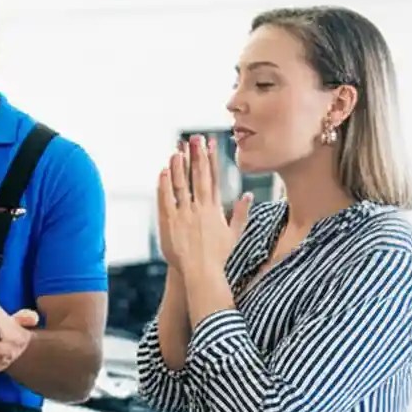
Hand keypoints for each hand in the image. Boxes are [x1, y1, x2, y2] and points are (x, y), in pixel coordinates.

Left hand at [157, 135, 252, 277]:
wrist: (202, 273)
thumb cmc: (218, 256)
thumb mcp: (233, 233)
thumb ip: (240, 213)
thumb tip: (249, 196)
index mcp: (215, 209)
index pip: (213, 178)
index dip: (211, 159)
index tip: (210, 143)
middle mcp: (200, 209)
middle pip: (197, 177)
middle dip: (196, 156)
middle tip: (193, 137)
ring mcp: (184, 215)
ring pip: (180, 185)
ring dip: (178, 166)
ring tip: (177, 149)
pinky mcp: (170, 223)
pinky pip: (166, 200)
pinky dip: (164, 185)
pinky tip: (163, 171)